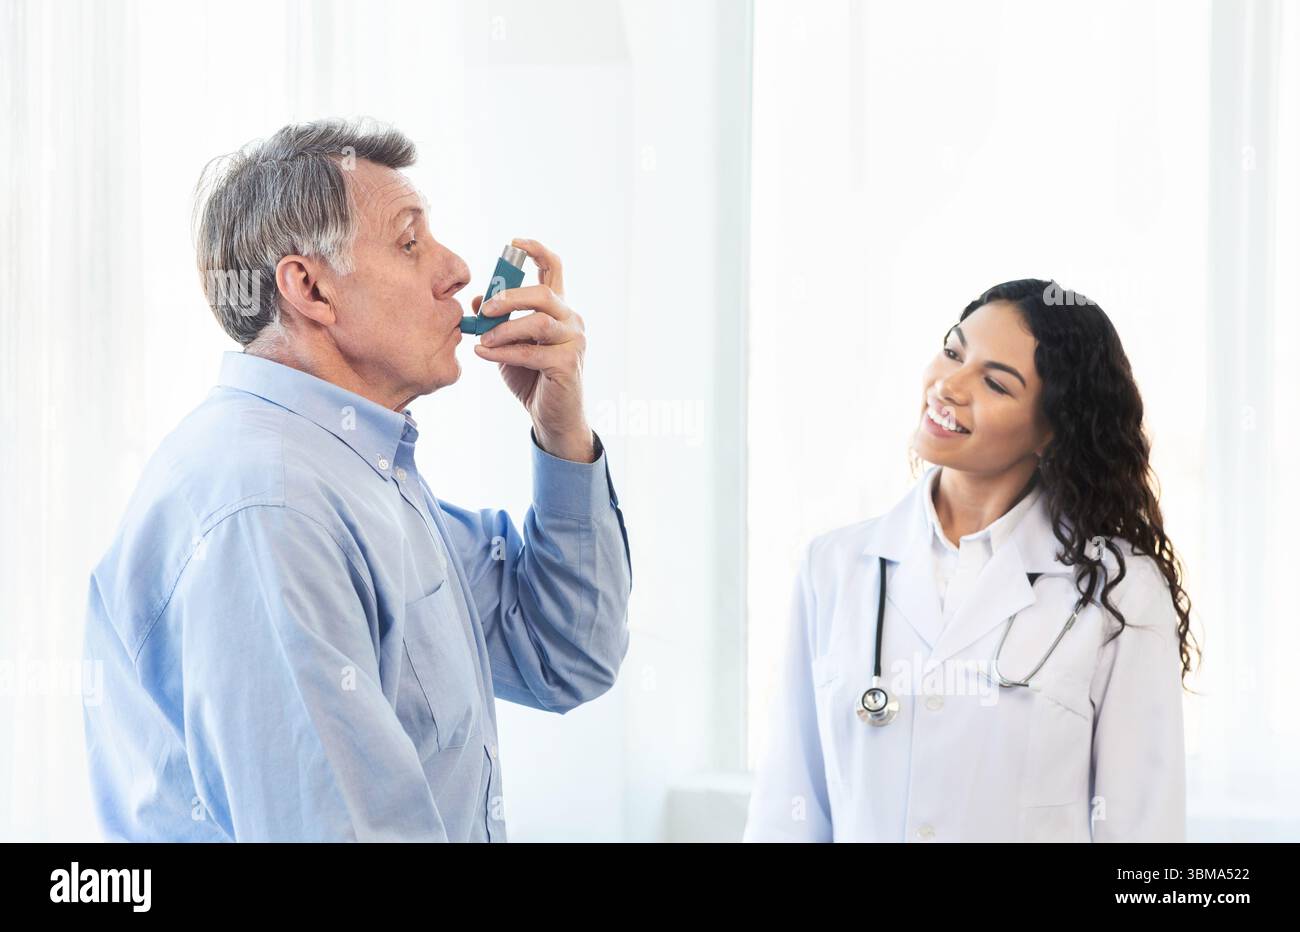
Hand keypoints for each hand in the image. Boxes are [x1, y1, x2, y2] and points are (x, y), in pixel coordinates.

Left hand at [472, 238, 594, 462]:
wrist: (551, 417)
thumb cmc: (531, 378)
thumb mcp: (507, 344)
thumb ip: (496, 322)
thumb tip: (476, 300)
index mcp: (558, 309)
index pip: (554, 269)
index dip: (536, 251)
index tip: (515, 243)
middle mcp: (571, 320)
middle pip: (544, 293)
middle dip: (510, 296)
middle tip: (485, 309)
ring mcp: (574, 341)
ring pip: (539, 322)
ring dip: (505, 329)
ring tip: (483, 340)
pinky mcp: (568, 364)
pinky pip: (533, 352)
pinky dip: (505, 352)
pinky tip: (484, 354)